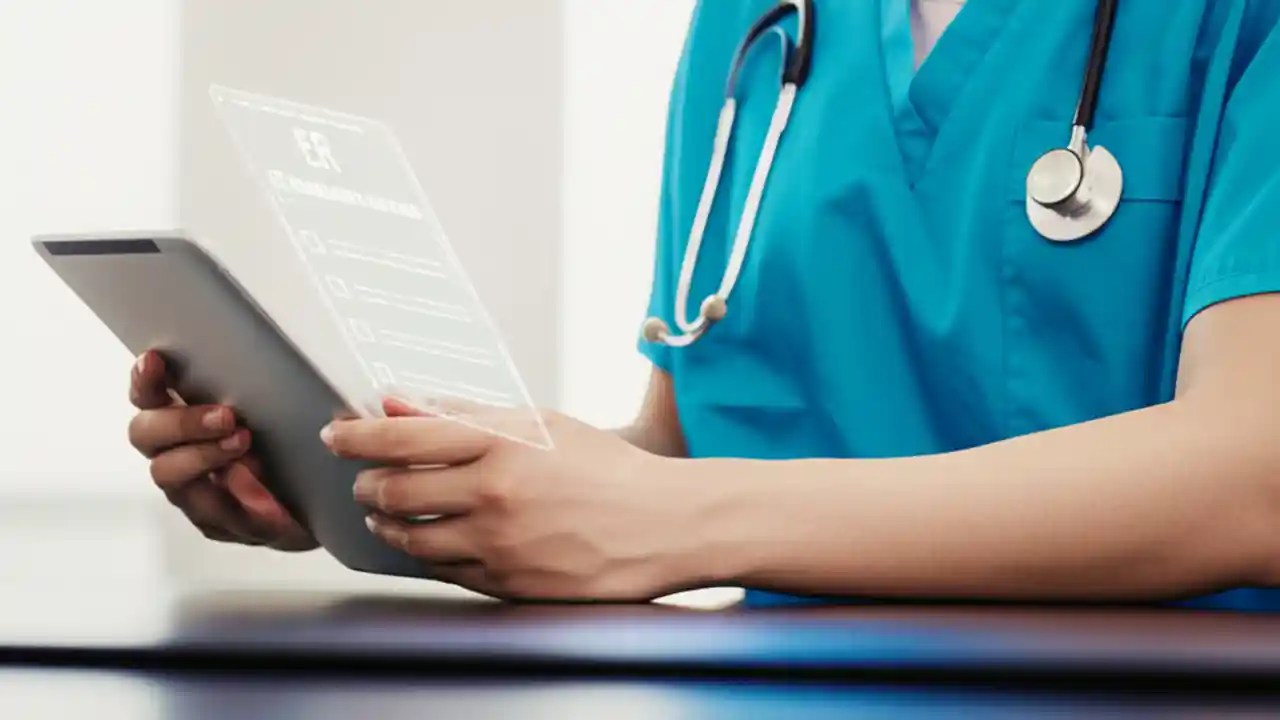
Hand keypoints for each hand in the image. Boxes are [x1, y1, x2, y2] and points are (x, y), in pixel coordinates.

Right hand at [127, 350, 316, 550]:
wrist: (317, 496)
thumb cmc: (284, 444)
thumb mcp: (272, 407)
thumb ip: (251, 388)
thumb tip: (249, 361)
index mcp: (182, 416)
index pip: (147, 395)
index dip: (145, 379)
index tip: (155, 361)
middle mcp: (175, 453)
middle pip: (145, 434)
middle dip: (182, 423)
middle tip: (225, 416)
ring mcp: (191, 491)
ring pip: (172, 476)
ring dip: (206, 457)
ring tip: (245, 447)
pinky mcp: (217, 523)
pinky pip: (216, 517)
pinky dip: (238, 503)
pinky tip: (262, 496)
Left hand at [323, 399, 712, 600]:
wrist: (662, 523)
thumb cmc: (603, 466)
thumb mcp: (538, 422)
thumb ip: (462, 412)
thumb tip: (397, 401)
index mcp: (501, 441)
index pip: (400, 437)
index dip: (354, 437)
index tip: (334, 436)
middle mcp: (493, 492)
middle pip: (392, 491)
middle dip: (366, 485)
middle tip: (365, 481)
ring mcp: (498, 543)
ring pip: (408, 538)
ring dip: (385, 525)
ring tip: (386, 515)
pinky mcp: (506, 582)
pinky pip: (441, 569)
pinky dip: (424, 553)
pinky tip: (430, 540)